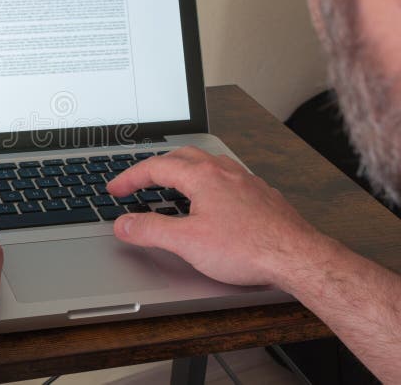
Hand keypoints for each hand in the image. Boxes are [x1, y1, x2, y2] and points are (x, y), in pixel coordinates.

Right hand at [108, 146, 323, 287]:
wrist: (297, 257)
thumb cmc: (248, 248)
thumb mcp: (187, 242)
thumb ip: (150, 230)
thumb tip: (123, 224)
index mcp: (202, 176)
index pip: (156, 167)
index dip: (130, 178)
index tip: (115, 189)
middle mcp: (224, 171)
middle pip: (181, 156)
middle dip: (155, 167)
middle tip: (138, 181)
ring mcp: (245, 181)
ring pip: (207, 163)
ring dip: (182, 169)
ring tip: (171, 183)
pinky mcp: (260, 195)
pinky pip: (227, 177)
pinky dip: (207, 181)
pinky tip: (210, 199)